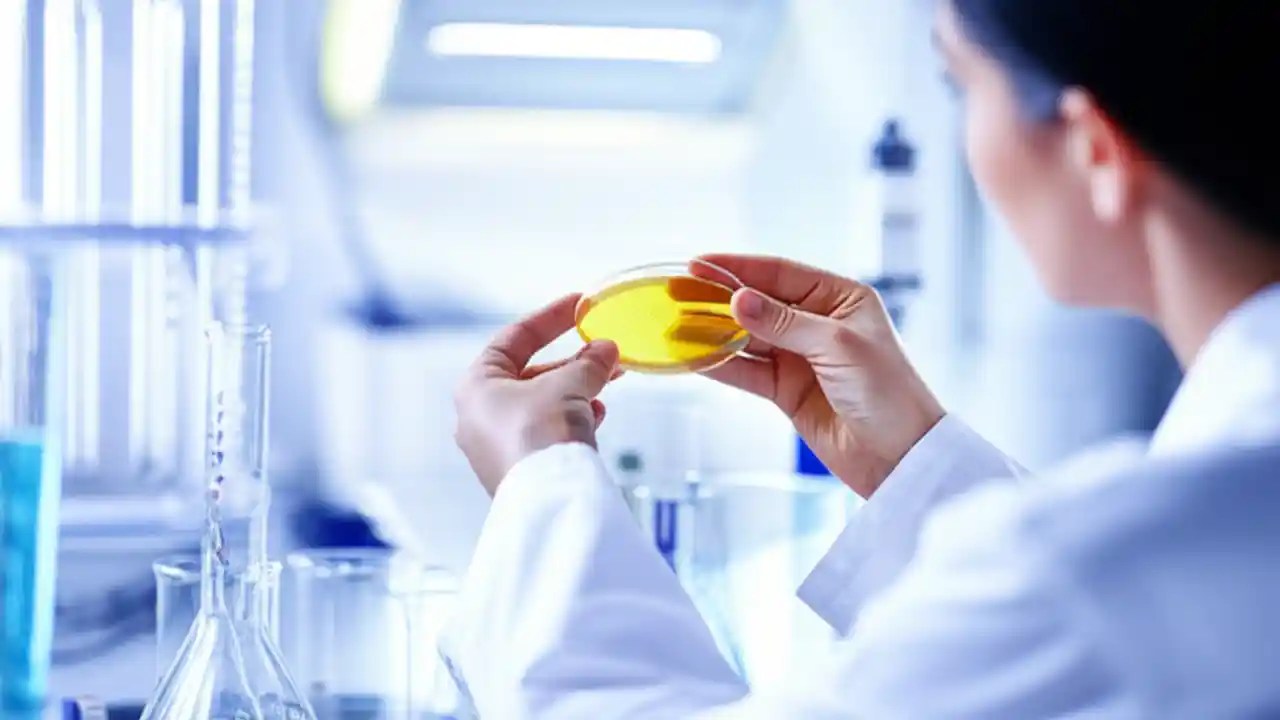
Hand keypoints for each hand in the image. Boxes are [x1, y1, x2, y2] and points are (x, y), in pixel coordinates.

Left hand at [454, 294, 621, 495]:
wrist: (547, 502)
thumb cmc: (540, 436)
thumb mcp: (568, 385)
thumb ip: (588, 363)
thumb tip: (606, 349)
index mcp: (476, 386)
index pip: (513, 339)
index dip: (549, 319)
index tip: (578, 306)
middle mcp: (479, 416)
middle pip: (530, 375)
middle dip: (572, 362)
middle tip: (604, 351)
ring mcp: (496, 448)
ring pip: (541, 406)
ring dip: (576, 392)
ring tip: (606, 384)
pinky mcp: (519, 472)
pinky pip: (546, 435)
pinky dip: (571, 421)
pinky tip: (596, 417)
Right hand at [695, 255, 944, 497]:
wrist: (901, 457)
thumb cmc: (889, 393)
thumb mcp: (837, 347)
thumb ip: (784, 323)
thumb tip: (738, 300)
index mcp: (841, 298)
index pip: (780, 273)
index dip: (738, 268)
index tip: (700, 265)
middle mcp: (818, 322)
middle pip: (758, 303)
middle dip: (717, 299)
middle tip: (677, 293)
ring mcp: (800, 357)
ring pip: (747, 337)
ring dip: (713, 333)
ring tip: (676, 325)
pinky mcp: (787, 390)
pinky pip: (748, 371)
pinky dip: (721, 365)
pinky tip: (695, 357)